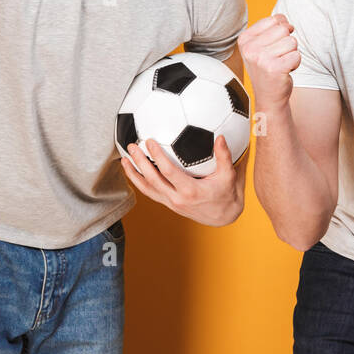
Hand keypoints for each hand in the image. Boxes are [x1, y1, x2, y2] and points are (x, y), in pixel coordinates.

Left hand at [121, 134, 241, 224]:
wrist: (224, 216)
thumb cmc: (227, 194)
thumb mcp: (229, 175)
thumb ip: (224, 156)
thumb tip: (220, 137)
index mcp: (190, 190)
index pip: (168, 171)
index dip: (157, 156)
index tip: (150, 142)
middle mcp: (177, 198)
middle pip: (152, 180)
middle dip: (139, 162)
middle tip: (132, 147)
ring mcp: (171, 203)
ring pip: (147, 188)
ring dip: (134, 174)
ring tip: (124, 159)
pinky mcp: (169, 204)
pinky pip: (150, 193)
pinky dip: (139, 182)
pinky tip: (133, 172)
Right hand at [238, 13, 300, 110]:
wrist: (268, 97)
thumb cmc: (268, 68)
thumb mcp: (262, 46)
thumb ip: (271, 28)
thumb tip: (285, 21)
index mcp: (245, 39)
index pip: (275, 19)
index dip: (282, 31)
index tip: (274, 47)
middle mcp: (250, 48)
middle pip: (284, 29)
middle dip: (287, 43)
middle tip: (278, 57)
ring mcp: (261, 58)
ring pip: (292, 42)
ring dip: (292, 53)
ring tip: (281, 64)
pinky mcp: (274, 68)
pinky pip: (297, 55)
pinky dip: (295, 63)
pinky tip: (285, 71)